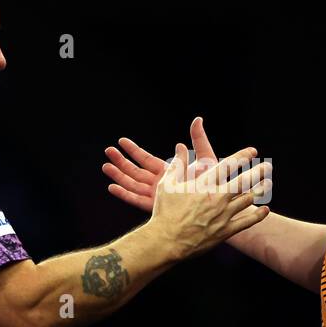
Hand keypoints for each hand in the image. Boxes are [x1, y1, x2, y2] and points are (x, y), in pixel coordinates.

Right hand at [103, 116, 220, 212]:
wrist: (220, 205)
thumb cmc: (215, 184)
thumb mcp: (206, 158)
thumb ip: (199, 140)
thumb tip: (197, 120)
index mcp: (169, 171)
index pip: (146, 159)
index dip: (134, 150)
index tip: (121, 141)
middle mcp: (161, 183)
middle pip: (136, 171)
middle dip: (121, 161)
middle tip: (107, 151)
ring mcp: (158, 196)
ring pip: (133, 184)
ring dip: (119, 175)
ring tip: (105, 167)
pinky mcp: (158, 207)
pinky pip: (137, 200)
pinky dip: (124, 194)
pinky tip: (112, 187)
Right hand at [149, 141, 271, 259]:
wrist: (167, 241)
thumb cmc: (165, 212)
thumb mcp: (167, 185)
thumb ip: (176, 165)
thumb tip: (179, 148)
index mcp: (205, 184)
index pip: (229, 165)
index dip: (243, 156)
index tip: (252, 152)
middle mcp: (218, 197)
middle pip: (245, 181)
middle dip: (258, 172)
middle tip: (267, 166)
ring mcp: (224, 215)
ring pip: (249, 199)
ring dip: (260, 190)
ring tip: (267, 184)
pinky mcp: (226, 231)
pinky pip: (248, 222)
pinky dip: (258, 215)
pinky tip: (265, 210)